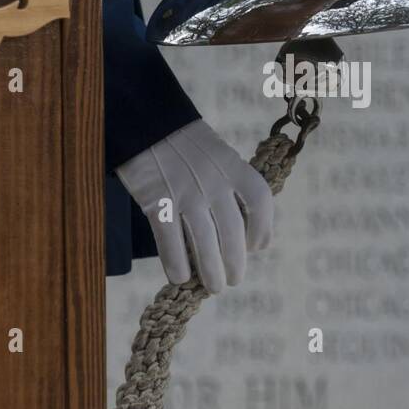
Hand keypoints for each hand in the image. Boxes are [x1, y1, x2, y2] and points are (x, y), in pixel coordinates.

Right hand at [116, 119, 273, 292]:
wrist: (145, 122)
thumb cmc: (184, 146)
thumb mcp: (217, 157)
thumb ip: (232, 187)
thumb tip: (246, 234)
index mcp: (233, 166)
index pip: (260, 201)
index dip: (263, 229)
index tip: (257, 248)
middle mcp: (213, 181)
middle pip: (233, 232)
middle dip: (235, 263)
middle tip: (232, 280)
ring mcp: (185, 192)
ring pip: (205, 243)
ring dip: (211, 271)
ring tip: (214, 286)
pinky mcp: (157, 201)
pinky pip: (170, 241)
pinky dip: (176, 264)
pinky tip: (179, 277)